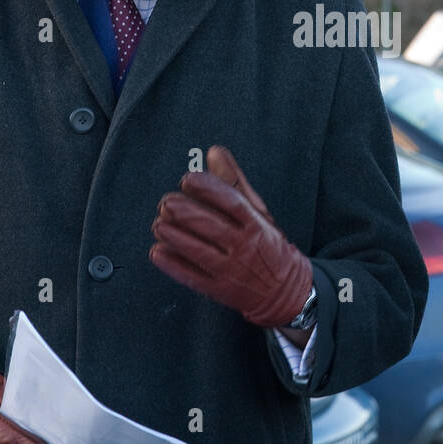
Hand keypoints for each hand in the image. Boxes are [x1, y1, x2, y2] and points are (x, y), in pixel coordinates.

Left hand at [151, 145, 312, 327]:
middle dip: (184, 212)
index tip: (189, 179)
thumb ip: (234, 182)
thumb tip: (214, 153)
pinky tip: (158, 251)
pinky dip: (173, 265)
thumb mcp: (258, 211)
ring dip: (174, 236)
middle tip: (166, 202)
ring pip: (199, 251)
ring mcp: (232, 271)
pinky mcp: (220, 290)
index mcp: (256, 225)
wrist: (284, 290)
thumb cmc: (267, 245)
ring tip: (159, 223)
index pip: (232, 203)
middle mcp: (245, 247)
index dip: (208, 189)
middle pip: (212, 226)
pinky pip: (193, 277)